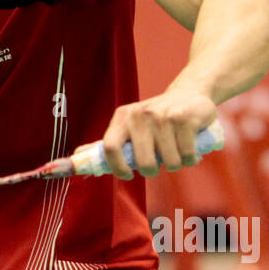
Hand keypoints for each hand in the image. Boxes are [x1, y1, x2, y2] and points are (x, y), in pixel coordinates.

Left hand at [100, 91, 217, 178]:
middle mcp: (140, 115)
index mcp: (122, 117)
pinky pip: (187, 155)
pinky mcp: (184, 118)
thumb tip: (77, 155)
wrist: (188, 95)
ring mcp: (163, 116)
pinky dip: (191, 158)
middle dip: (153, 170)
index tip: (128, 175)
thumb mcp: (129, 126)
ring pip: (169, 162)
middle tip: (158, 163)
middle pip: (144, 162)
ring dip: (175, 164)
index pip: (110, 148)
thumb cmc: (155, 119)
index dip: (118, 167)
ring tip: (175, 150)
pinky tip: (189, 146)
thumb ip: (107, 143)